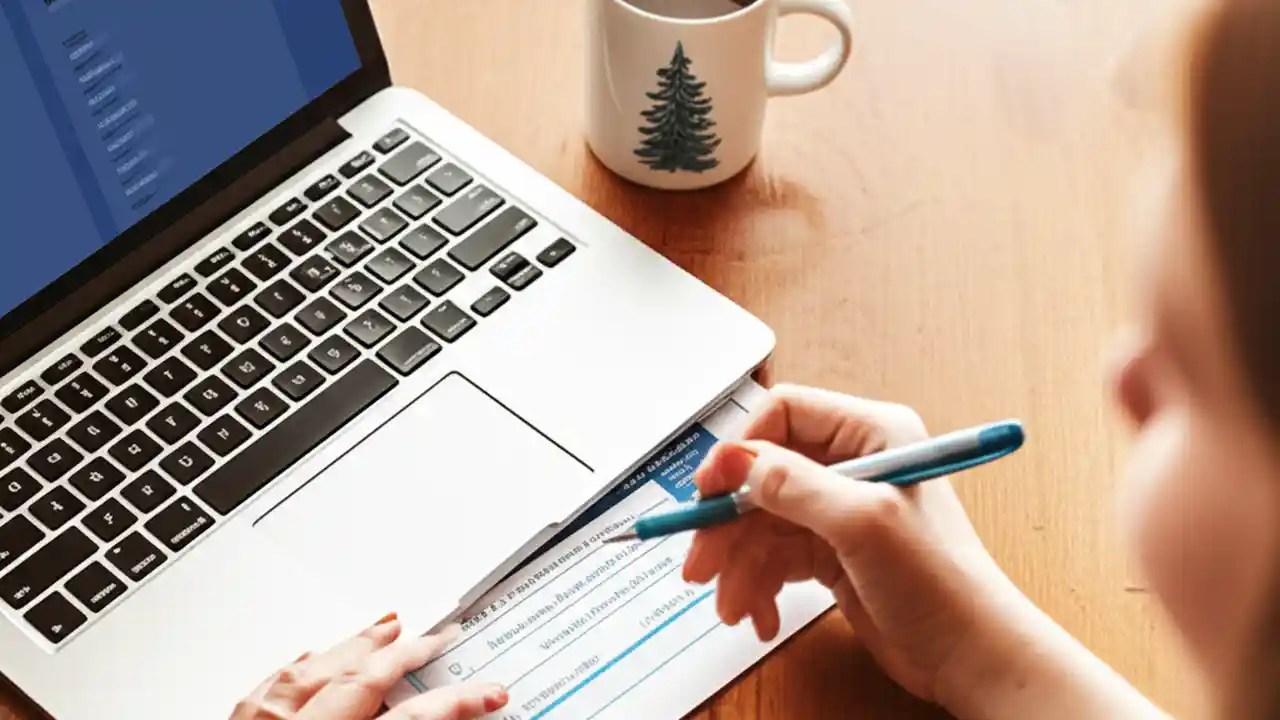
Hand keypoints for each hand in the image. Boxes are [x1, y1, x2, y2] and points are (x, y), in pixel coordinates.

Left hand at [231, 614, 506, 719]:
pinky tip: (309, 656)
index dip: (457, 702)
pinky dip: (297, 667)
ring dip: (354, 646)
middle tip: (441, 637)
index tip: (490, 693)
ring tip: (385, 626)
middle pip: (362, 678)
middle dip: (407, 653)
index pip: (413, 719)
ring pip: (311, 671)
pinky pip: (267, 688)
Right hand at [681, 385, 1040, 712]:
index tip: (709, 491)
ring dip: (738, 565)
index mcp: (872, 433)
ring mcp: (840, 508)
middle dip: (727, 524)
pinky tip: (760, 615)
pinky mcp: (831, 550)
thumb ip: (793, 485)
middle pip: (762, 475)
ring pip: (760, 521)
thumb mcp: (862, 523)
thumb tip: (734, 459)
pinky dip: (758, 585)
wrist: (970, 657)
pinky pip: (774, 557)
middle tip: (700, 563)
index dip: (739, 451)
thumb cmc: (942, 582)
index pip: (782, 415)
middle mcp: (854, 463)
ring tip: (733, 607)